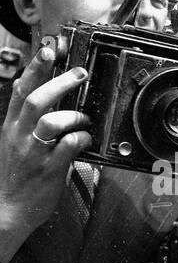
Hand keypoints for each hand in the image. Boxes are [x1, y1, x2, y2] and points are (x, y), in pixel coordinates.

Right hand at [0, 43, 92, 261]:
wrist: (5, 211)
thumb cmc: (14, 179)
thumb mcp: (13, 145)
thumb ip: (27, 124)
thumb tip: (47, 102)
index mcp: (10, 127)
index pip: (20, 90)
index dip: (35, 68)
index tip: (48, 51)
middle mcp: (19, 136)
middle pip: (36, 99)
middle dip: (59, 81)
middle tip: (79, 72)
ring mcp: (33, 153)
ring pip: (50, 120)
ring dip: (72, 114)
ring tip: (83, 118)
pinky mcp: (48, 170)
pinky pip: (68, 147)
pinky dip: (81, 139)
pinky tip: (85, 140)